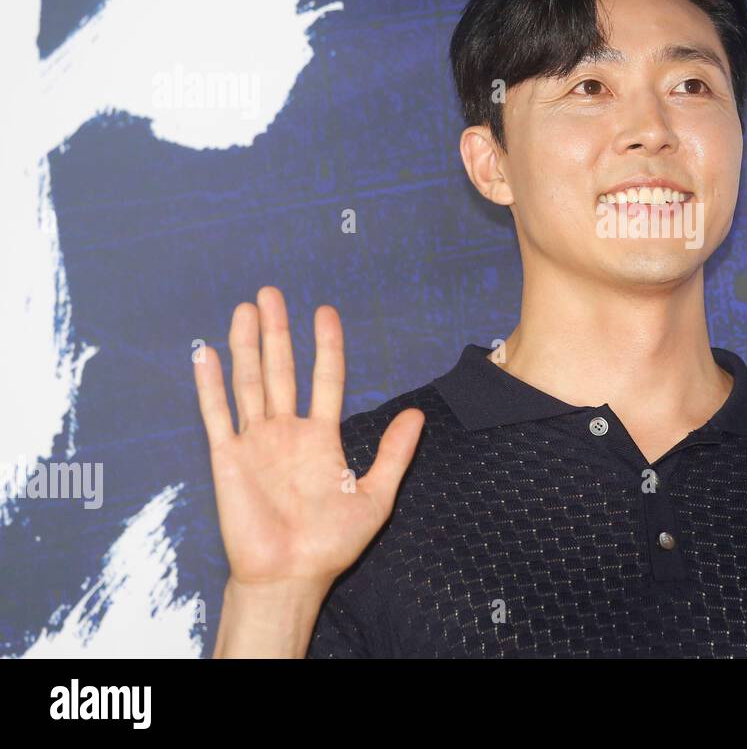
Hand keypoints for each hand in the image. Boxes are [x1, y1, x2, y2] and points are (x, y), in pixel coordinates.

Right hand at [193, 285, 424, 595]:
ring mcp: (256, 442)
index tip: (325, 312)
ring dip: (245, 345)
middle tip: (272, 293)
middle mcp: (286, 432)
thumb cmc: (332, 543)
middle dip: (277, 331)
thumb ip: (394, 453)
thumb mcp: (376, 495)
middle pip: (280, 370)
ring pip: (249, 382)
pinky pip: (217, 415)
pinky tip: (206, 353)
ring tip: (245, 308)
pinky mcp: (228, 458)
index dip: (326, 345)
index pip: (325, 378)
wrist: (292, 576)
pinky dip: (210, 385)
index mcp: (321, 437)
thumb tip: (419, 415)